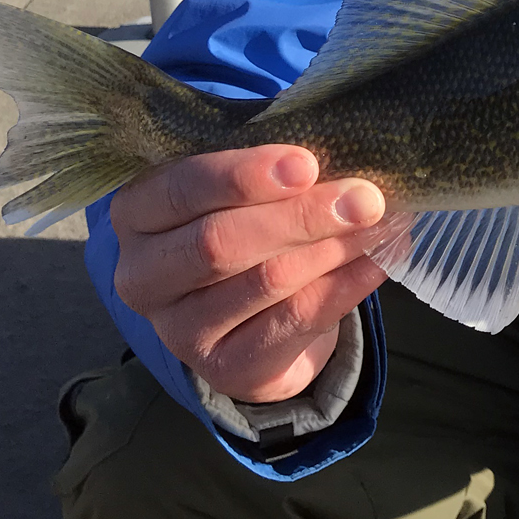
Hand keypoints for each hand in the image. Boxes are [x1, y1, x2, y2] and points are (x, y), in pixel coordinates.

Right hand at [111, 146, 387, 402]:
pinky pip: (294, 321)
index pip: (182, 188)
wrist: (250, 318)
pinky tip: (379, 261)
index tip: (307, 163)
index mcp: (136, 212)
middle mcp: (142, 274)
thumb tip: (344, 150)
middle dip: (300, 216)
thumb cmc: (244, 227)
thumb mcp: (239, 191)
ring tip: (383, 223)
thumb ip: (270, 171)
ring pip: (264, 281)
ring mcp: (177, 329)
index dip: (245, 175)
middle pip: (220, 241)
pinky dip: (346, 286)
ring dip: (333, 249)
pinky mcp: (222, 368)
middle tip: (366, 198)